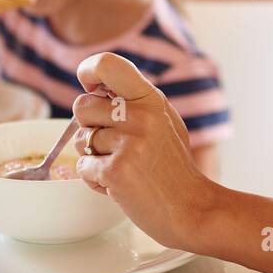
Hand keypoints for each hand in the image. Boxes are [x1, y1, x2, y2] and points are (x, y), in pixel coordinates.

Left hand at [72, 53, 219, 252]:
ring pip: (80, 139)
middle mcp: (140, 116)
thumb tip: (96, 86)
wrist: (191, 208)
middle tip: (114, 144)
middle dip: (89, 126)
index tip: (91, 87)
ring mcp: (128, 143)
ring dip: (94, 157)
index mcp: (151, 99)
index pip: (108, 64)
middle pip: (81, 106)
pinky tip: (120, 184)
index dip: (88, 71)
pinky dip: (95, 180)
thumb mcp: (163, 121)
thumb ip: (134, 102)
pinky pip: (83, 167)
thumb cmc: (172, 167)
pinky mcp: (116, 171)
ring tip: (122, 167)